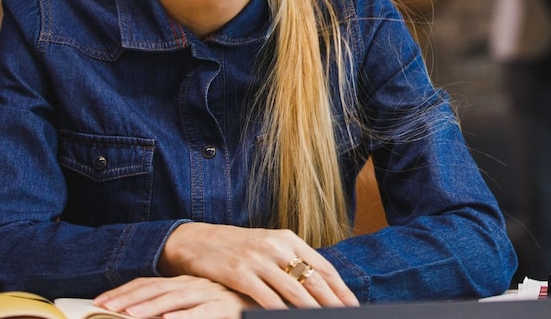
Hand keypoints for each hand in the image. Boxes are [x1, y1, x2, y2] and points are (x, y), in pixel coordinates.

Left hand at [95, 276, 250, 318]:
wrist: (268, 300)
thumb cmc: (231, 304)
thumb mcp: (198, 304)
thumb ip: (175, 308)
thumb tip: (152, 315)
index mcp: (185, 283)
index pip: (148, 284)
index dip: (123, 292)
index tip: (100, 301)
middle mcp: (195, 285)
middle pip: (156, 290)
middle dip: (128, 299)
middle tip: (105, 307)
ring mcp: (211, 294)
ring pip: (176, 299)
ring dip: (152, 307)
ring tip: (130, 315)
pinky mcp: (227, 307)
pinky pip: (203, 312)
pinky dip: (185, 316)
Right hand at [158, 222, 358, 309]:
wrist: (197, 241)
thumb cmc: (238, 248)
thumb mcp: (268, 247)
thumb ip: (291, 262)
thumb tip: (318, 286)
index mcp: (288, 239)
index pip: (323, 267)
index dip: (340, 288)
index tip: (353, 305)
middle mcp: (277, 247)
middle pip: (313, 280)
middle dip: (332, 303)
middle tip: (345, 318)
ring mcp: (259, 260)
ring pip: (294, 290)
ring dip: (312, 311)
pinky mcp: (240, 273)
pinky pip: (266, 298)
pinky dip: (279, 313)